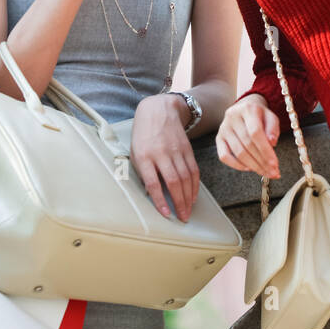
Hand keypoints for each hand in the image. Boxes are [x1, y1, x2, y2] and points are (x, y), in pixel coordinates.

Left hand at [130, 93, 198, 221]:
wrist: (159, 111)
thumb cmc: (143, 135)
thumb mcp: (135, 152)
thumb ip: (142, 172)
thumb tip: (151, 194)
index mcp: (144, 156)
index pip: (153, 182)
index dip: (160, 200)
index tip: (166, 214)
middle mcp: (161, 154)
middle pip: (173, 182)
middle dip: (179, 203)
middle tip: (182, 217)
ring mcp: (175, 151)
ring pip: (185, 178)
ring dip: (188, 197)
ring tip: (188, 211)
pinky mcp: (187, 149)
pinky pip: (193, 170)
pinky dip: (195, 185)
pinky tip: (193, 196)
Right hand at [216, 93, 279, 177]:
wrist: (245, 107)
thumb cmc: (260, 115)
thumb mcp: (271, 117)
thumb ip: (273, 129)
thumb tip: (272, 143)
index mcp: (248, 109)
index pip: (255, 132)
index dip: (265, 150)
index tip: (274, 164)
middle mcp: (233, 117)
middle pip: (247, 145)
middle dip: (262, 162)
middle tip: (273, 172)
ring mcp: (224, 128)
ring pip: (238, 152)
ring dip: (253, 166)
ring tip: (265, 172)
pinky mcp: (219, 138)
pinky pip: (224, 156)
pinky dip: (237, 165)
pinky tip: (249, 168)